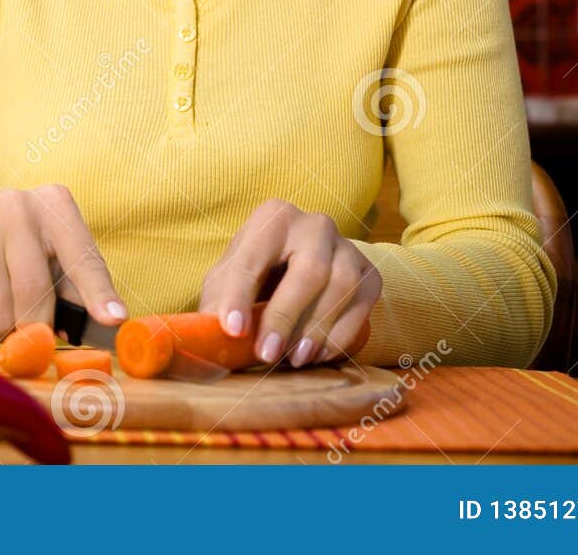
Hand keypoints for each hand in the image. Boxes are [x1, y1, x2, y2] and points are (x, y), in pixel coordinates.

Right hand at [0, 186, 126, 339]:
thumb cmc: (19, 246)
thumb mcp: (54, 251)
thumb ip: (76, 286)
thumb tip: (101, 326)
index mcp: (55, 204)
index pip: (82, 257)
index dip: (98, 293)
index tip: (114, 320)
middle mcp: (18, 208)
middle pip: (34, 291)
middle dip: (38, 327)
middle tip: (38, 336)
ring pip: (2, 311)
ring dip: (8, 328)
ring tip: (7, 309)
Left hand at [197, 199, 379, 366]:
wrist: (297, 270)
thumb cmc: (255, 277)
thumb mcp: (227, 283)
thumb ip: (218, 305)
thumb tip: (208, 337)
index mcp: (272, 218)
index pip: (253, 259)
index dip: (240, 296)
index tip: (233, 330)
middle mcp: (314, 224)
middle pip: (309, 271)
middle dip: (285, 316)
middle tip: (267, 354)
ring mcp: (346, 246)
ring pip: (342, 286)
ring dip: (317, 329)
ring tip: (294, 358)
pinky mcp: (369, 272)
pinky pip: (363, 303)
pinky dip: (341, 334)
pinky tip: (318, 354)